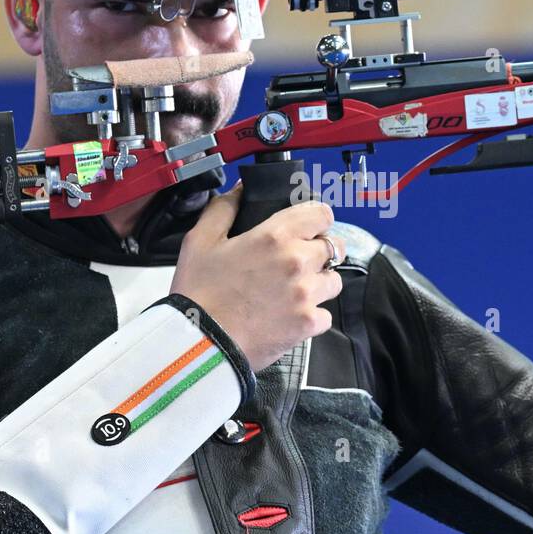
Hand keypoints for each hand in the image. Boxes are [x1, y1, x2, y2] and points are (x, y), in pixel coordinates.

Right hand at [171, 185, 343, 371]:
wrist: (199, 343)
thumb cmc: (198, 293)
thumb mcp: (200, 240)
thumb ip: (224, 208)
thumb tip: (240, 191)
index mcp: (275, 236)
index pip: (322, 214)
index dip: (317, 219)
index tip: (309, 227)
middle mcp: (297, 262)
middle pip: (333, 247)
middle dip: (319, 251)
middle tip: (298, 261)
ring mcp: (306, 295)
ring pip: (334, 281)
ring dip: (319, 282)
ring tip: (294, 290)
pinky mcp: (308, 324)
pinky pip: (325, 315)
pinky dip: (312, 316)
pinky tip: (290, 315)